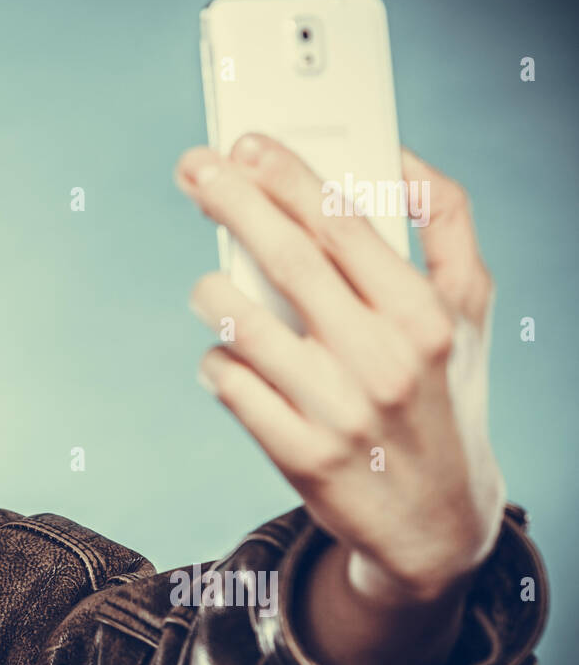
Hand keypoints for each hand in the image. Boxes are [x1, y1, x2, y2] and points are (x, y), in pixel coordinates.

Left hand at [176, 134, 505, 606]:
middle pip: (290, 259)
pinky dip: (216, 361)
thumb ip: (447, 227)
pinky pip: (231, 387)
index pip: (344, 225)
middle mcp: (384, 360)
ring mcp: (339, 412)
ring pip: (246, 326)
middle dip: (232, 202)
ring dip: (213, 292)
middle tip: (194, 169)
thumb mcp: (469, 312)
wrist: (438, 522)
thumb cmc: (444, 395)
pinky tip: (224, 355)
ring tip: (209, 285)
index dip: (287, 176)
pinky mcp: (300, 457)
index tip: (246, 143)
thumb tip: (399, 155)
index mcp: (424, 315)